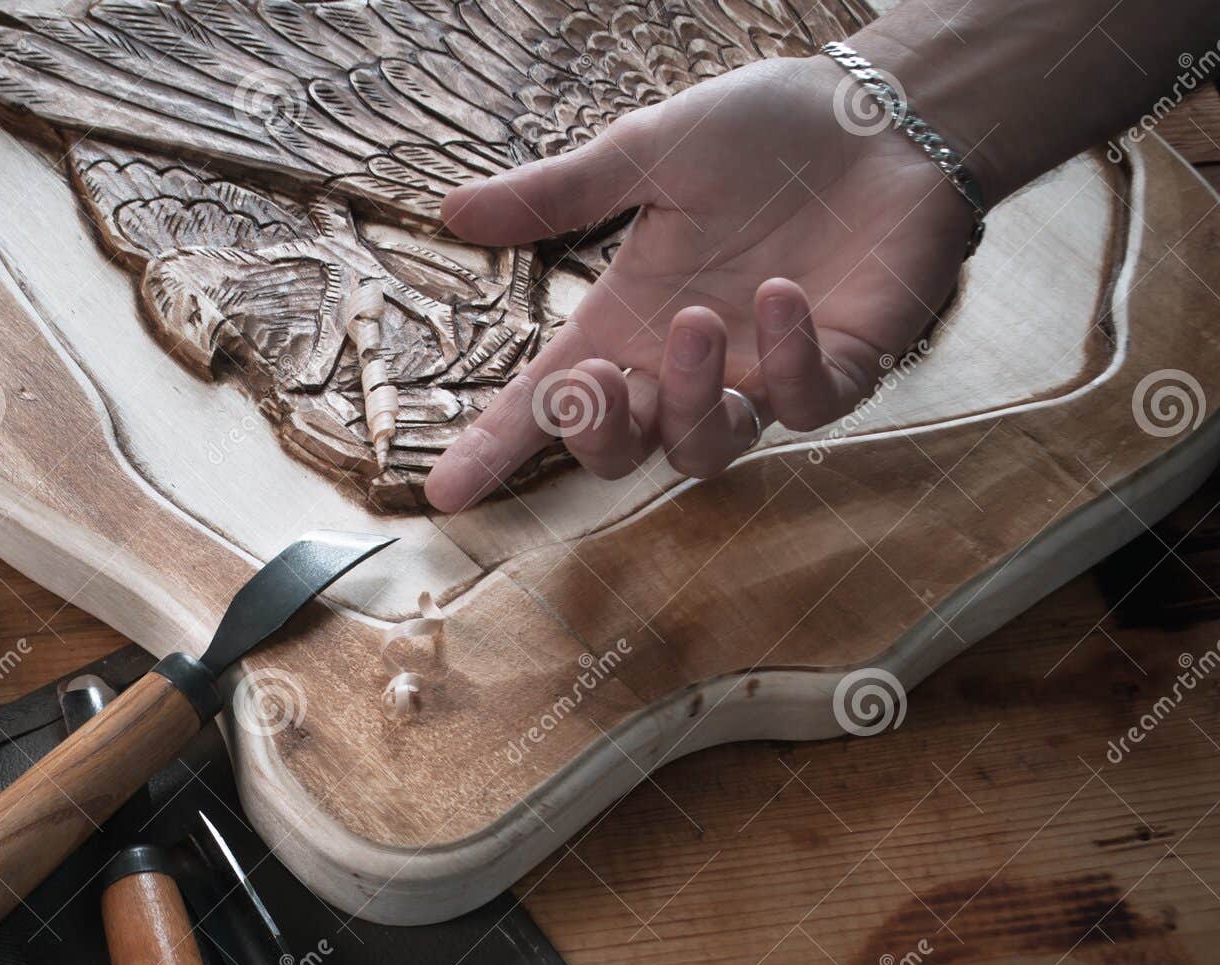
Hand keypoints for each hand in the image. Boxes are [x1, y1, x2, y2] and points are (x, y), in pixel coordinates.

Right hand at [425, 55, 976, 512]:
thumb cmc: (763, 131)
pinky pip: (804, 407)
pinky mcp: (841, 369)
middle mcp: (686, 362)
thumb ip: (560, 193)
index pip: (549, 398)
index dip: (499, 448)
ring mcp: (761, 374)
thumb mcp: (648, 151)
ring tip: (699, 320)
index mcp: (629, 318)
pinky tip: (784, 293)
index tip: (447, 491)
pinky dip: (789, 361)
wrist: (878, 111)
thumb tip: (453, 212)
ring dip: (690, 399)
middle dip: (598, 434)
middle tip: (592, 382)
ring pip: (704, 448)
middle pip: (622, 449)